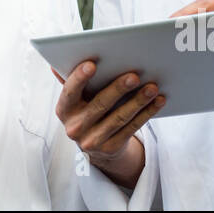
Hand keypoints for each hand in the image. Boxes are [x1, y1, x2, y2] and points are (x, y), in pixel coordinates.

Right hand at [54, 61, 162, 185]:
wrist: (93, 145)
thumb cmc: (84, 110)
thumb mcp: (74, 99)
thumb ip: (70, 80)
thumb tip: (55, 64)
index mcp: (64, 110)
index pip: (69, 92)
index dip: (79, 78)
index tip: (92, 64)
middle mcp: (75, 127)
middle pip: (100, 105)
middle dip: (118, 89)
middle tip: (134, 75)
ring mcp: (93, 141)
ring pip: (119, 118)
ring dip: (138, 101)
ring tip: (152, 87)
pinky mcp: (111, 148)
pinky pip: (131, 128)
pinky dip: (146, 113)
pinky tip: (158, 101)